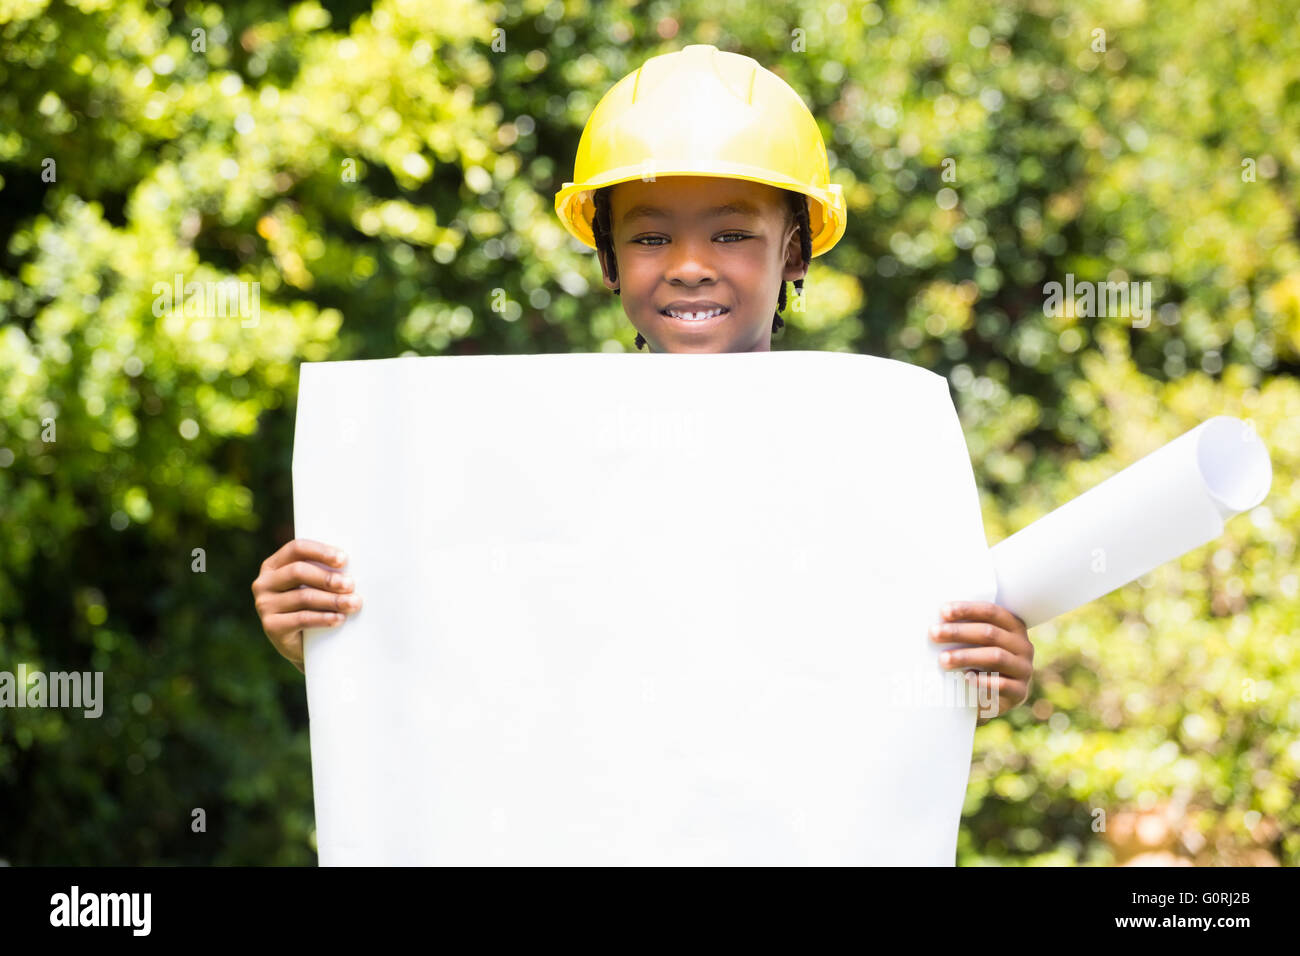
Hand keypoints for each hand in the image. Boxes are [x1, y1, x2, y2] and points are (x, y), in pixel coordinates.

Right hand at [251, 539, 361, 673]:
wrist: (304, 645)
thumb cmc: (313, 606)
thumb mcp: (315, 585)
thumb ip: (324, 571)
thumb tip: (350, 566)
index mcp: (274, 565)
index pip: (296, 549)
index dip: (320, 552)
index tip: (343, 559)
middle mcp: (264, 583)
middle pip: (298, 571)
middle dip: (328, 578)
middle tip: (350, 585)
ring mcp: (264, 605)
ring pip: (303, 596)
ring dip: (332, 600)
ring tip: (353, 603)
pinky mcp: (271, 626)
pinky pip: (302, 618)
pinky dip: (324, 618)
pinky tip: (339, 618)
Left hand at [929, 601, 1032, 724]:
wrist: (989, 701)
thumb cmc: (977, 664)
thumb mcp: (974, 645)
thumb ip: (964, 631)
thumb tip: (936, 623)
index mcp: (1013, 627)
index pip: (991, 612)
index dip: (967, 610)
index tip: (943, 612)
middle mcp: (1023, 646)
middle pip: (990, 633)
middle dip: (959, 632)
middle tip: (934, 633)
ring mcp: (1023, 669)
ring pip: (996, 657)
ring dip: (966, 656)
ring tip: (943, 659)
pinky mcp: (1020, 692)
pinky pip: (1003, 685)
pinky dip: (983, 680)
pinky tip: (966, 678)